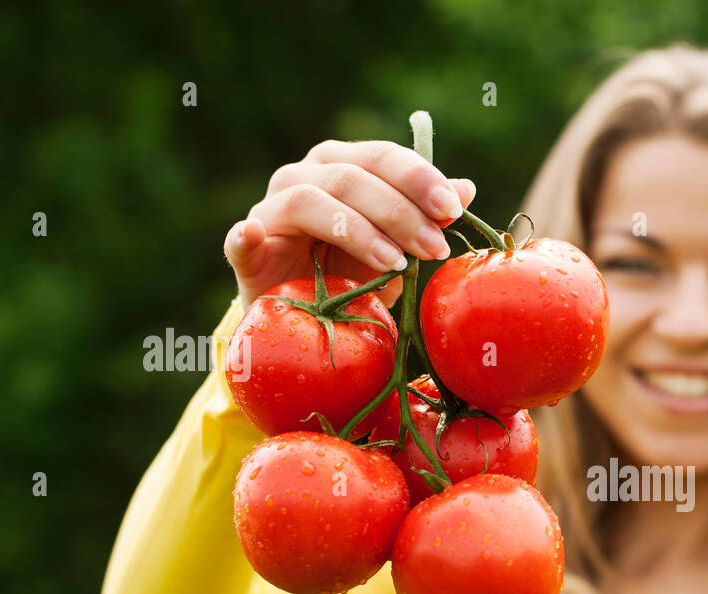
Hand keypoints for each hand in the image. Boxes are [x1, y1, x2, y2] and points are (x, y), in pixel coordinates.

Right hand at [224, 138, 476, 308]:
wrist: (309, 321)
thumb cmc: (357, 276)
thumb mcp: (400, 248)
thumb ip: (427, 218)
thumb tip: (467, 189)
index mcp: (343, 166)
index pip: (382, 157)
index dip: (419, 178)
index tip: (452, 209)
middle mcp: (304, 177)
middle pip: (351, 177)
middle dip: (400, 212)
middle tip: (434, 248)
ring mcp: (270, 210)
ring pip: (310, 201)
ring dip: (357, 230)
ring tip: (395, 263)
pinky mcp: (246, 250)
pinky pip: (241, 238)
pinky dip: (246, 236)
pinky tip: (256, 236)